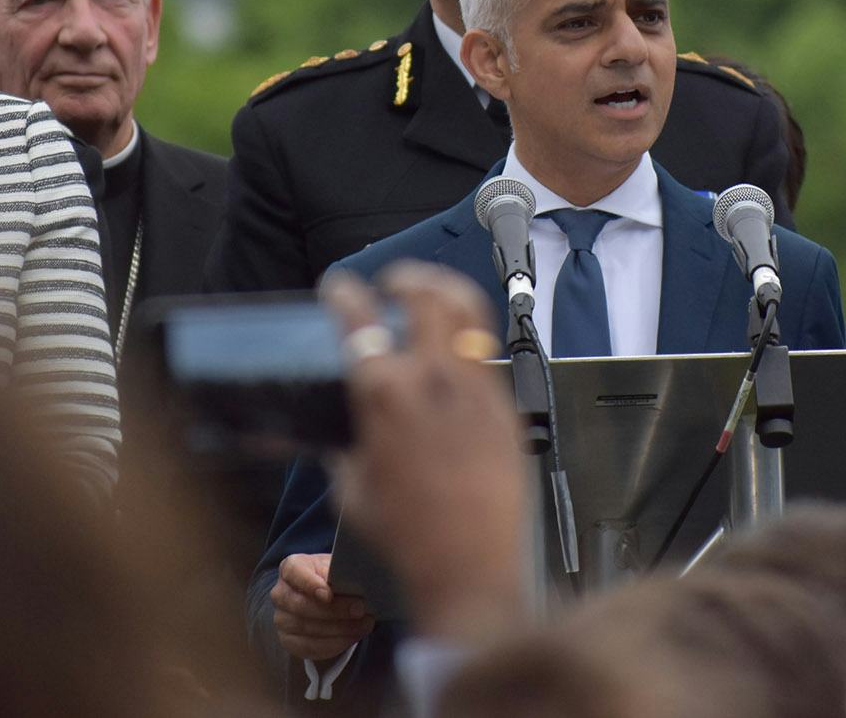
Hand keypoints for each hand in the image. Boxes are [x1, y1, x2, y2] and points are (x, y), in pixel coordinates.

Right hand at [270, 552, 373, 661]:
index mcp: (291, 568)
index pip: (294, 572)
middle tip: (360, 609)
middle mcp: (280, 594)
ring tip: (364, 623)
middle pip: (301, 605)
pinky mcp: (289, 641)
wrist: (321, 598)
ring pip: (307, 628)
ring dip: (339, 628)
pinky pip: (310, 647)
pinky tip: (353, 636)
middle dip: (334, 610)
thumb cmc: (330, 577)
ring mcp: (282, 619)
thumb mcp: (335, 567)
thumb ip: (341, 572)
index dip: (309, 584)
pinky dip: (335, 643)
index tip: (328, 594)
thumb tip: (355, 582)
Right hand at [323, 261, 528, 641]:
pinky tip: (456, 353)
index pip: (359, 322)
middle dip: (406, 276)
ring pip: (468, 313)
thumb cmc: (409, 540)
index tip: (340, 288)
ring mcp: (476, 392)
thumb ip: (345, 445)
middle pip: (425, 296)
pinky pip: (486, 356)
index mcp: (386, 398)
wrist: (470, 570)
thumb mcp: (353, 489)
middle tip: (394, 281)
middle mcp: (434, 383)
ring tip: (432, 295)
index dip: (345, 295)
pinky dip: (467, 340)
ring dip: (444, 292)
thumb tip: (342, 426)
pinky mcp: (505, 409)